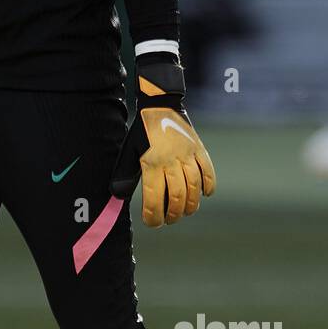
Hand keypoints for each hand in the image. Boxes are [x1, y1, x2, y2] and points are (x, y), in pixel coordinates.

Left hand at [111, 59, 215, 227]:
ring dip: (191, 205)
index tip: (152, 222)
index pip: (154, 197)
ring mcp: (187, 155)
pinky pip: (208, 172)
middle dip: (173, 214)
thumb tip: (119, 196)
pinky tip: (205, 194)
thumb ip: (125, 175)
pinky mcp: (199, 149)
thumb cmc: (142, 133)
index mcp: (151, 163)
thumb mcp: (129, 153)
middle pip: (178, 196)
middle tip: (169, 220)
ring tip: (186, 212)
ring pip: (194, 187)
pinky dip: (209, 186)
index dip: (154, 215)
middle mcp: (171, 160)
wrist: (160, 106)